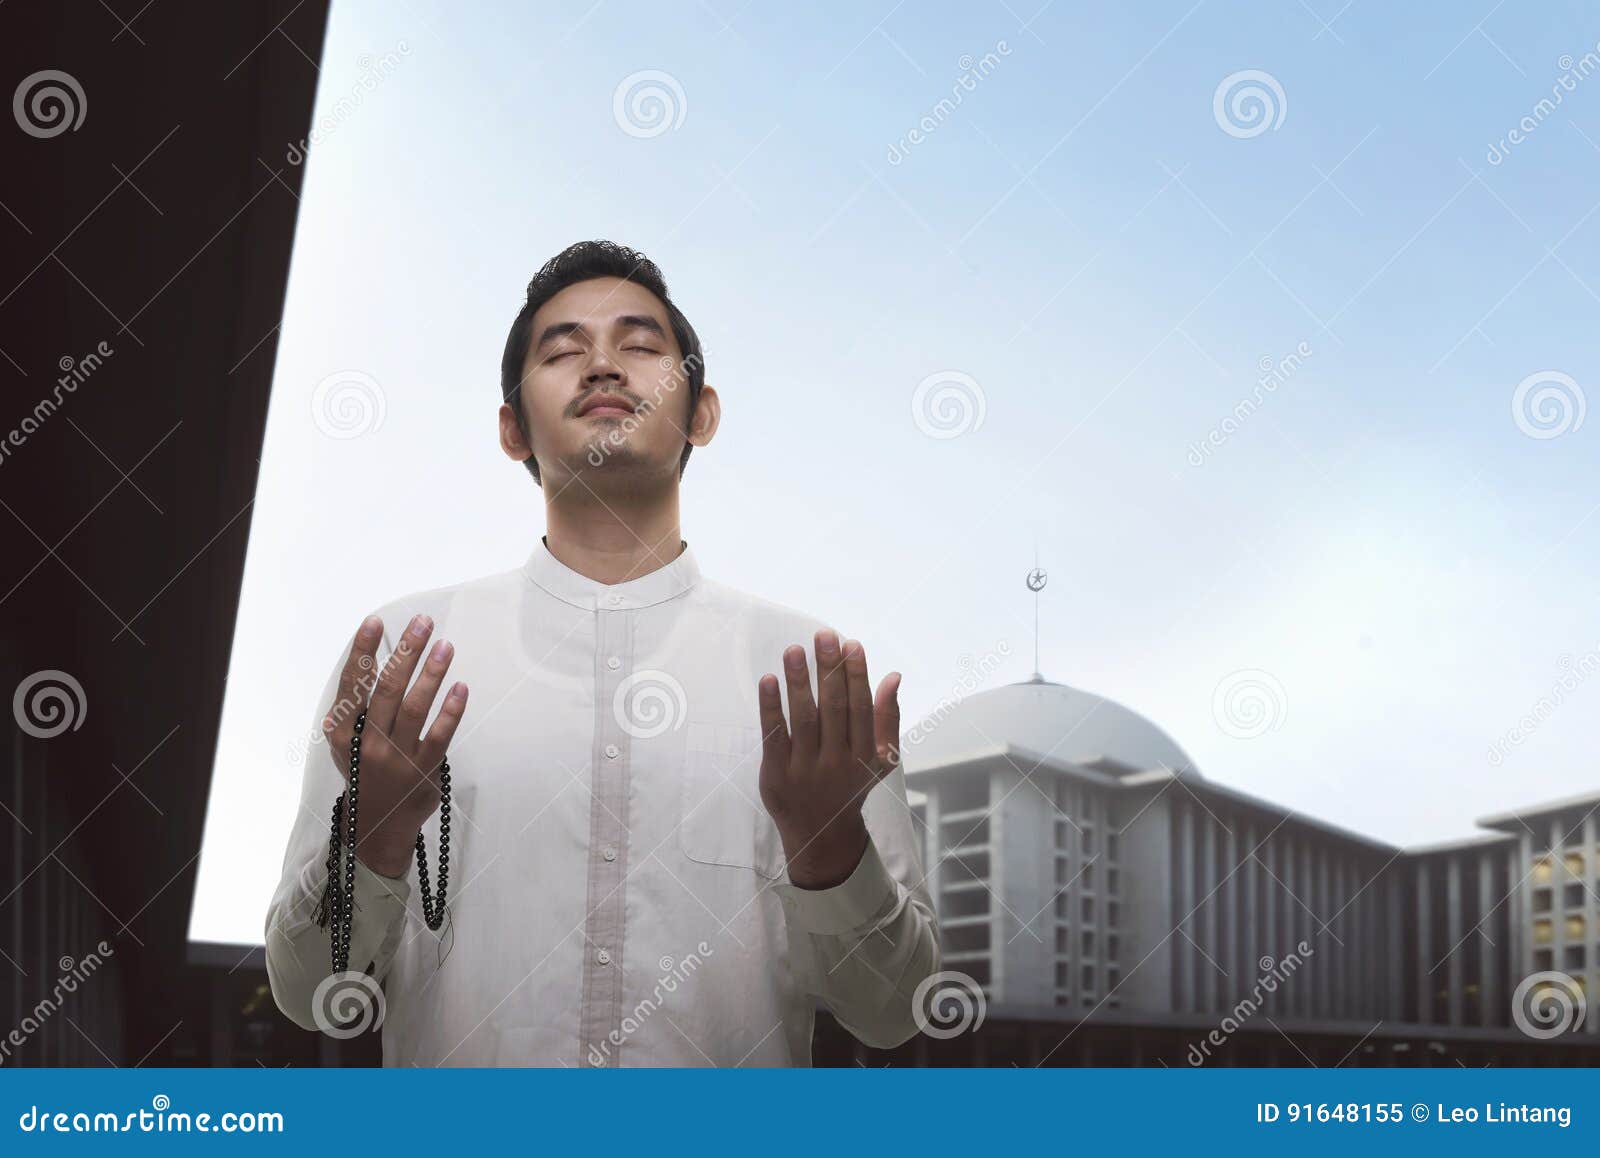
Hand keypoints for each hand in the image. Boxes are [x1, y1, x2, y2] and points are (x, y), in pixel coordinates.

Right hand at [322, 613, 468, 876]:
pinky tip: (461, 687)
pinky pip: (440, 736)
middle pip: (387, 690)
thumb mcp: (349, 741)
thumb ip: (359, 705)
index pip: (352, 685)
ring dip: (431, 674)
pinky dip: (451, 711)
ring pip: (414, 709)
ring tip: (445, 646)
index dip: (362, 652)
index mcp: (343, 733)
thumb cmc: (365, 770)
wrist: (377, 827)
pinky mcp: (424, 771)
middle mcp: (367, 744)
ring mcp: (396, 759)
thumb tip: (376, 656)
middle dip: (405, 653)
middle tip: (422, 623)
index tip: (375, 622)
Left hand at [756, 629, 900, 888]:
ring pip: (803, 719)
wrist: (820, 835)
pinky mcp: (776, 776)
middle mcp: (837, 764)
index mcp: (864, 756)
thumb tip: (893, 675)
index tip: (851, 644)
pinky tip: (769, 680)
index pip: (861, 709)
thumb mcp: (880, 758)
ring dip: (799, 682)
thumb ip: (887, 717)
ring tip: (794, 650)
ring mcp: (805, 771)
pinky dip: (771, 708)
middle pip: (834, 710)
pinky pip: (773, 736)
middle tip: (824, 635)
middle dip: (829, 670)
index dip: (856, 675)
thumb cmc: (851, 784)